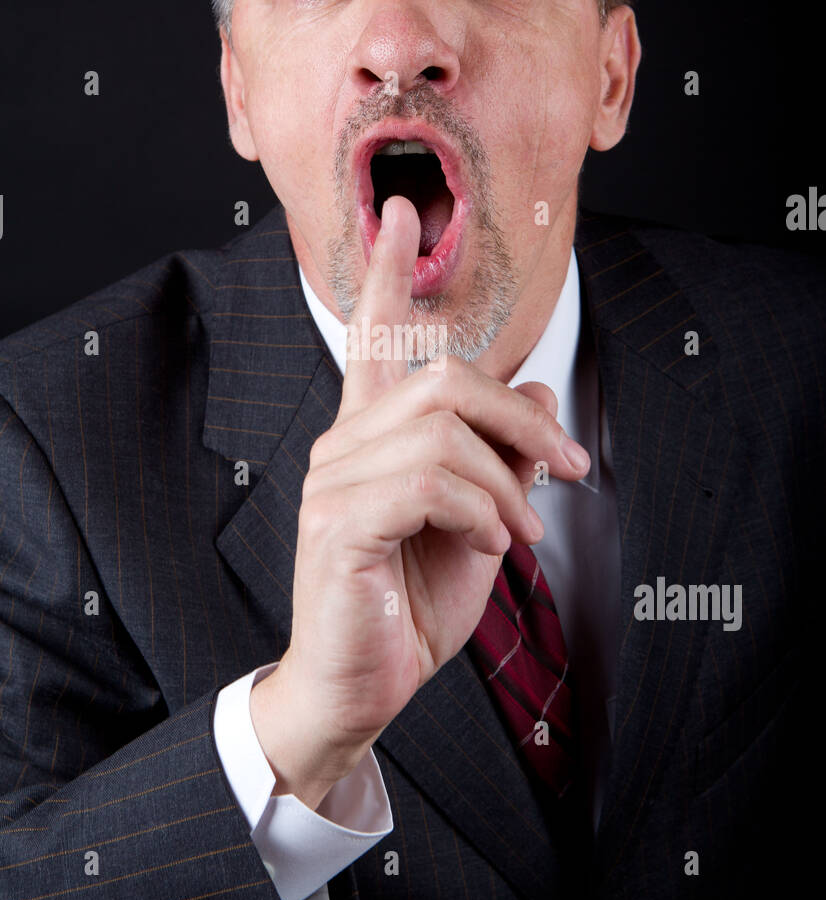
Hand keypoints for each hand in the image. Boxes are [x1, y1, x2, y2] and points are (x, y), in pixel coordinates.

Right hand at [250, 196, 589, 807]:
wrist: (361, 686)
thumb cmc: (411, 602)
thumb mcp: (480, 522)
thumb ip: (503, 457)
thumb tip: (540, 391)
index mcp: (371, 436)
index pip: (373, 338)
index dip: (385, 273)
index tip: (396, 213)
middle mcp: (343, 444)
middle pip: (443, 379)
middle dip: (521, 419)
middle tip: (566, 471)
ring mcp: (333, 482)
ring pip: (442, 433)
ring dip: (505, 484)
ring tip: (520, 533)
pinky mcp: (338, 524)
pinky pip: (428, 484)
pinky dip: (480, 512)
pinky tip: (488, 546)